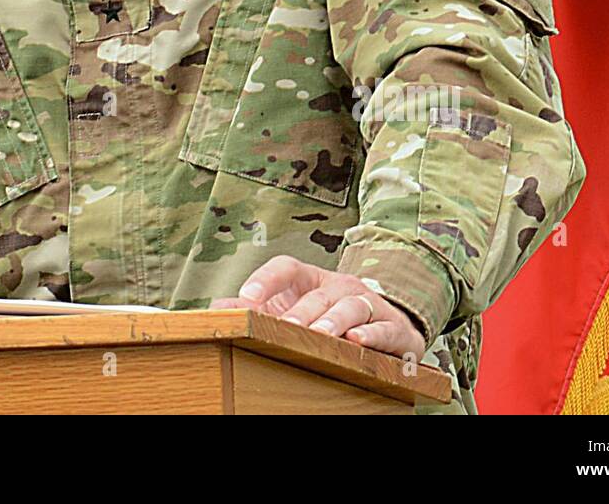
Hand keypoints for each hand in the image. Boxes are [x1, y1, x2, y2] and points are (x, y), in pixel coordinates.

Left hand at [210, 255, 424, 359]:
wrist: (389, 323)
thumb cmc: (330, 315)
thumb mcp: (293, 309)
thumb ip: (256, 310)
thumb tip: (215, 311)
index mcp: (310, 279)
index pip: (286, 267)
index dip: (265, 279)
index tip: (246, 298)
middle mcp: (339, 285)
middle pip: (317, 294)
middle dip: (301, 312)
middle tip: (284, 328)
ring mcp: (368, 304)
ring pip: (349, 307)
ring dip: (333, 321)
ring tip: (318, 334)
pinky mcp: (393, 328)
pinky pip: (382, 328)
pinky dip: (371, 335)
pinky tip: (356, 340)